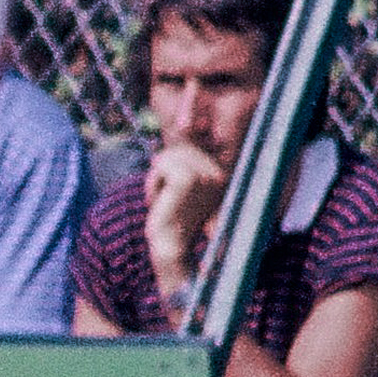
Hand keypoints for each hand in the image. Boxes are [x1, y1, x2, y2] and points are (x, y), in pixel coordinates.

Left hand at [143, 139, 228, 293]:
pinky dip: (153, 184)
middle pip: (180, 148)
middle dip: (165, 173)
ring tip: (167, 202)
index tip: (176, 193)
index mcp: (224, 174)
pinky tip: (161, 203)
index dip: (175, 167)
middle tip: (169, 201)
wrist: (172, 250)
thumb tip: (183, 126)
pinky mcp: (188, 179)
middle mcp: (220, 172)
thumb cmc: (174, 221)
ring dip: (158, 180)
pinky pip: (160, 165)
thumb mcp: (184, 186)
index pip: (191, 149)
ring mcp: (206, 175)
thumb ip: (186, 161)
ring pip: (169, 156)